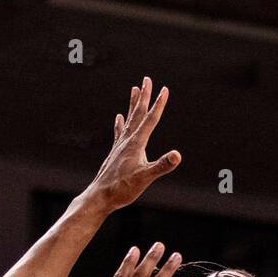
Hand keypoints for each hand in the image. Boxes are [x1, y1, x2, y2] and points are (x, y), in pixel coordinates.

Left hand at [78, 77, 180, 215]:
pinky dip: (121, 123)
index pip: (150, 120)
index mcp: (136, 144)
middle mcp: (127, 141)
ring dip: (133, 104)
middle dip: (144, 96)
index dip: (159, 104)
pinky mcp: (115, 153)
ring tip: (134, 89)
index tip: (165, 89)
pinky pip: (119, 132)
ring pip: (129, 120)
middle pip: (138, 114)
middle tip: (147, 79)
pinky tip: (120, 117)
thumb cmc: (122, 189)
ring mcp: (120, 146)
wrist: (100, 197)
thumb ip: (162, 165)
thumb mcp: (145, 178)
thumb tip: (177, 155)